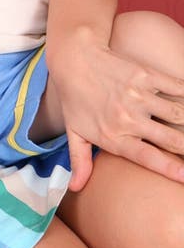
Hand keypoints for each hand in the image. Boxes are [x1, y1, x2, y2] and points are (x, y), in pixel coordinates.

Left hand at [47, 25, 183, 191]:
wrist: (73, 59)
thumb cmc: (74, 98)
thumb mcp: (74, 131)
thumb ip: (80, 160)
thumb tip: (76, 188)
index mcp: (112, 136)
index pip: (148, 158)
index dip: (171, 169)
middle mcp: (127, 118)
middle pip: (170, 139)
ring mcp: (137, 95)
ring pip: (177, 114)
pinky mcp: (144, 75)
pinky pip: (175, 87)